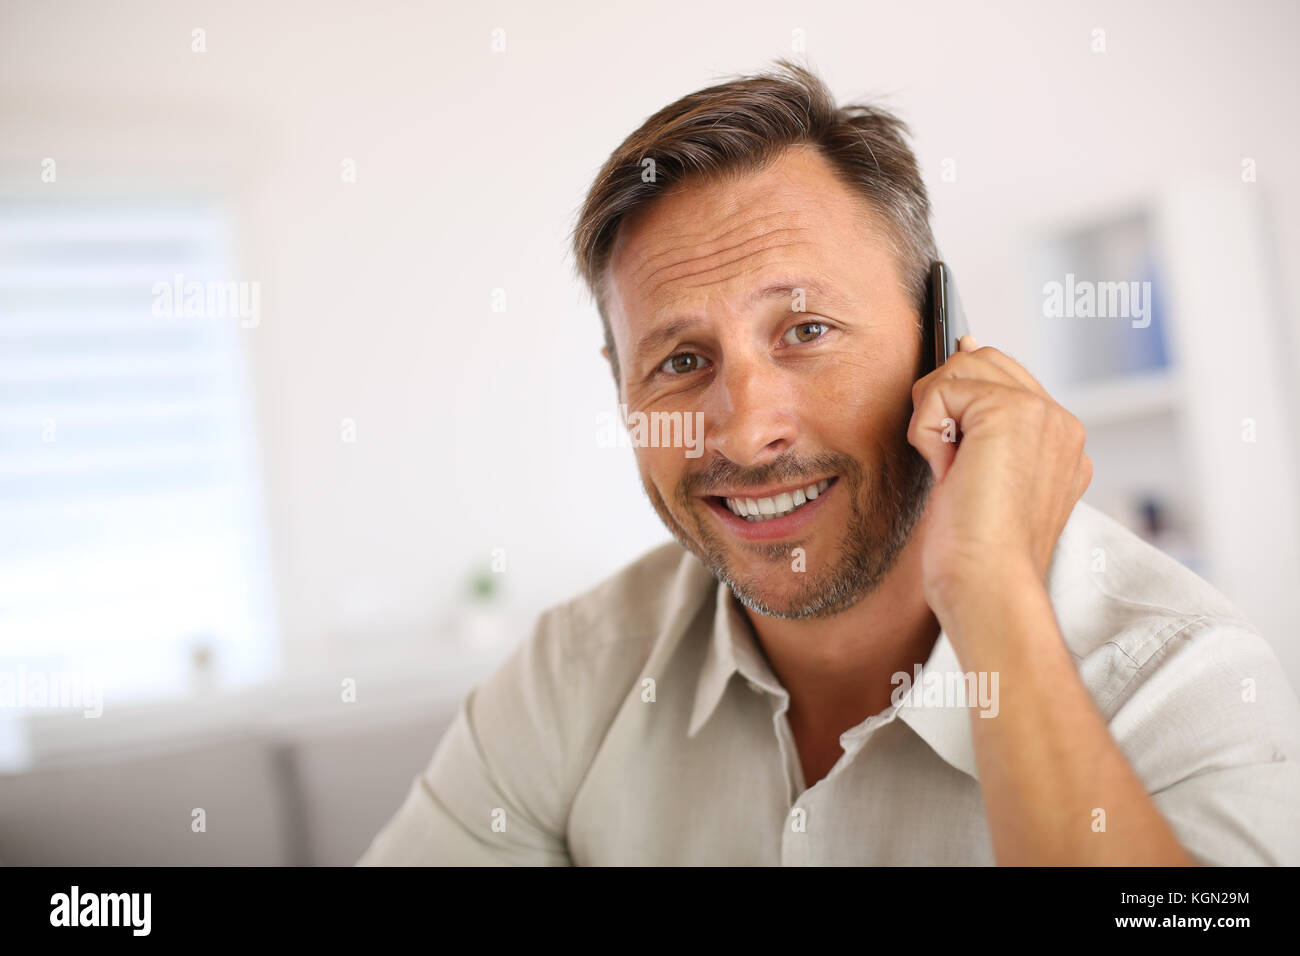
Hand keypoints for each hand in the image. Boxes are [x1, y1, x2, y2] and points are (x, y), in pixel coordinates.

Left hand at [906, 335, 1091, 617]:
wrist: (988, 586)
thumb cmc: (976, 554)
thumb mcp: (979, 477)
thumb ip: (977, 420)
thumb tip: (964, 348)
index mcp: (1060, 444)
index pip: (1004, 381)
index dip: (961, 403)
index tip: (952, 447)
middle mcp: (1061, 425)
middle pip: (984, 362)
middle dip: (946, 404)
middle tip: (949, 463)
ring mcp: (1043, 414)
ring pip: (962, 367)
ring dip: (934, 416)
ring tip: (950, 467)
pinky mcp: (1011, 412)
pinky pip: (941, 388)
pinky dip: (925, 429)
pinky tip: (946, 469)